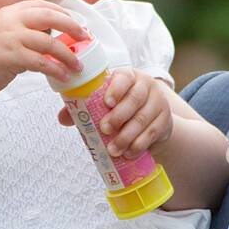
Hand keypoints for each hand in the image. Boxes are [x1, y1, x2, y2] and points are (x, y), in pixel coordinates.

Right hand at [0, 0, 89, 97]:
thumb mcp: (4, 33)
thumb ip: (24, 31)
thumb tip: (52, 36)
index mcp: (9, 12)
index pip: (42, 5)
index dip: (62, 13)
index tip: (76, 23)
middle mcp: (10, 20)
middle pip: (50, 17)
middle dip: (72, 27)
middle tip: (85, 38)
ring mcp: (10, 37)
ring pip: (49, 42)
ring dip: (68, 55)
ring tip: (78, 66)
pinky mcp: (10, 56)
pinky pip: (41, 62)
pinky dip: (56, 69)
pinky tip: (63, 76)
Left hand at [57, 67, 172, 157]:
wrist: (152, 119)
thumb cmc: (122, 107)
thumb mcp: (105, 104)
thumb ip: (83, 109)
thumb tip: (62, 119)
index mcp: (129, 76)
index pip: (124, 77)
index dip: (116, 89)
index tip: (106, 103)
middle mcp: (147, 86)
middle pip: (135, 99)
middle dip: (119, 116)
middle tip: (104, 129)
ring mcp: (159, 102)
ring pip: (143, 119)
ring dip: (127, 136)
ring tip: (113, 149)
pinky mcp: (165, 120)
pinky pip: (152, 133)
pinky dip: (139, 144)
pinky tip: (128, 152)